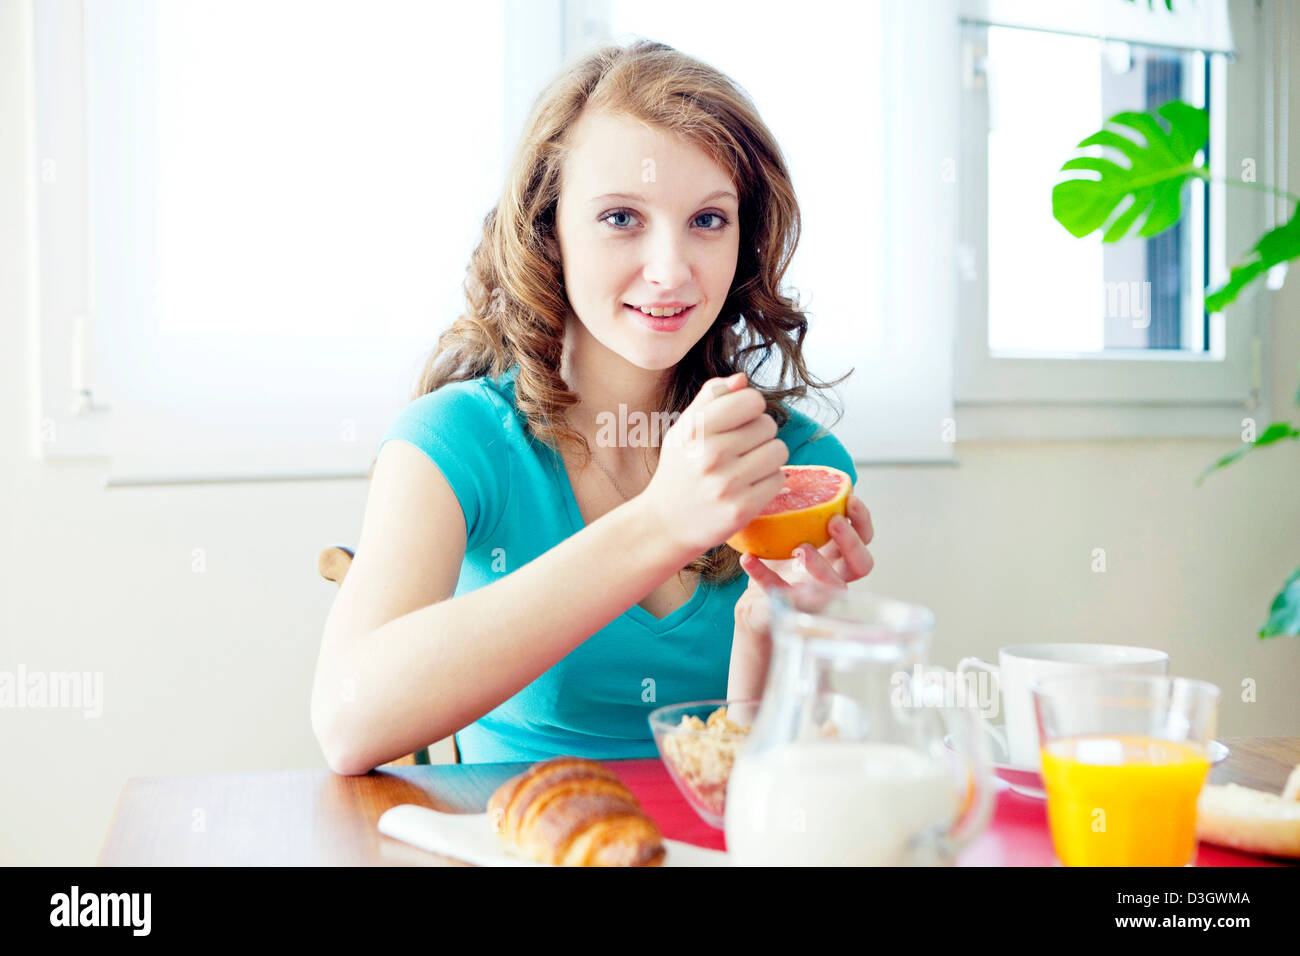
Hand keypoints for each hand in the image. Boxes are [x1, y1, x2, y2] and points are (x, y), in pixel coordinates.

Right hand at [640, 371, 787, 558]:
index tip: (739, 422)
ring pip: (779, 451)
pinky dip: (768, 481)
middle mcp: (710, 454)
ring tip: (746, 468)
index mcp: (696, 429)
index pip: (751, 400)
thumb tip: (742, 379)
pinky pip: (779, 479)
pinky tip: (748, 487)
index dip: (750, 408)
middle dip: (758, 435)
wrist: (665, 524)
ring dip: (767, 458)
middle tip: (739, 451)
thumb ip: (710, 398)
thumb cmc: (678, 470)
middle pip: (768, 425)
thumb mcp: (683, 429)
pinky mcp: (742, 509)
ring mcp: (727, 484)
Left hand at [728, 495, 874, 697]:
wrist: (757, 598)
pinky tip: (748, 559)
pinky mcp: (789, 607)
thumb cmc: (779, 558)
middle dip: (851, 542)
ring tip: (800, 548)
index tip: (850, 499)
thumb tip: (784, 473)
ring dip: (821, 566)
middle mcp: (835, 575)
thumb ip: (795, 511)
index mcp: (838, 554)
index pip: (865, 539)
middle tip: (833, 522)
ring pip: (834, 587)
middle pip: (862, 564)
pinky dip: (763, 575)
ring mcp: (815, 594)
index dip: (862, 520)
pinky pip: (779, 591)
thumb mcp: (789, 531)